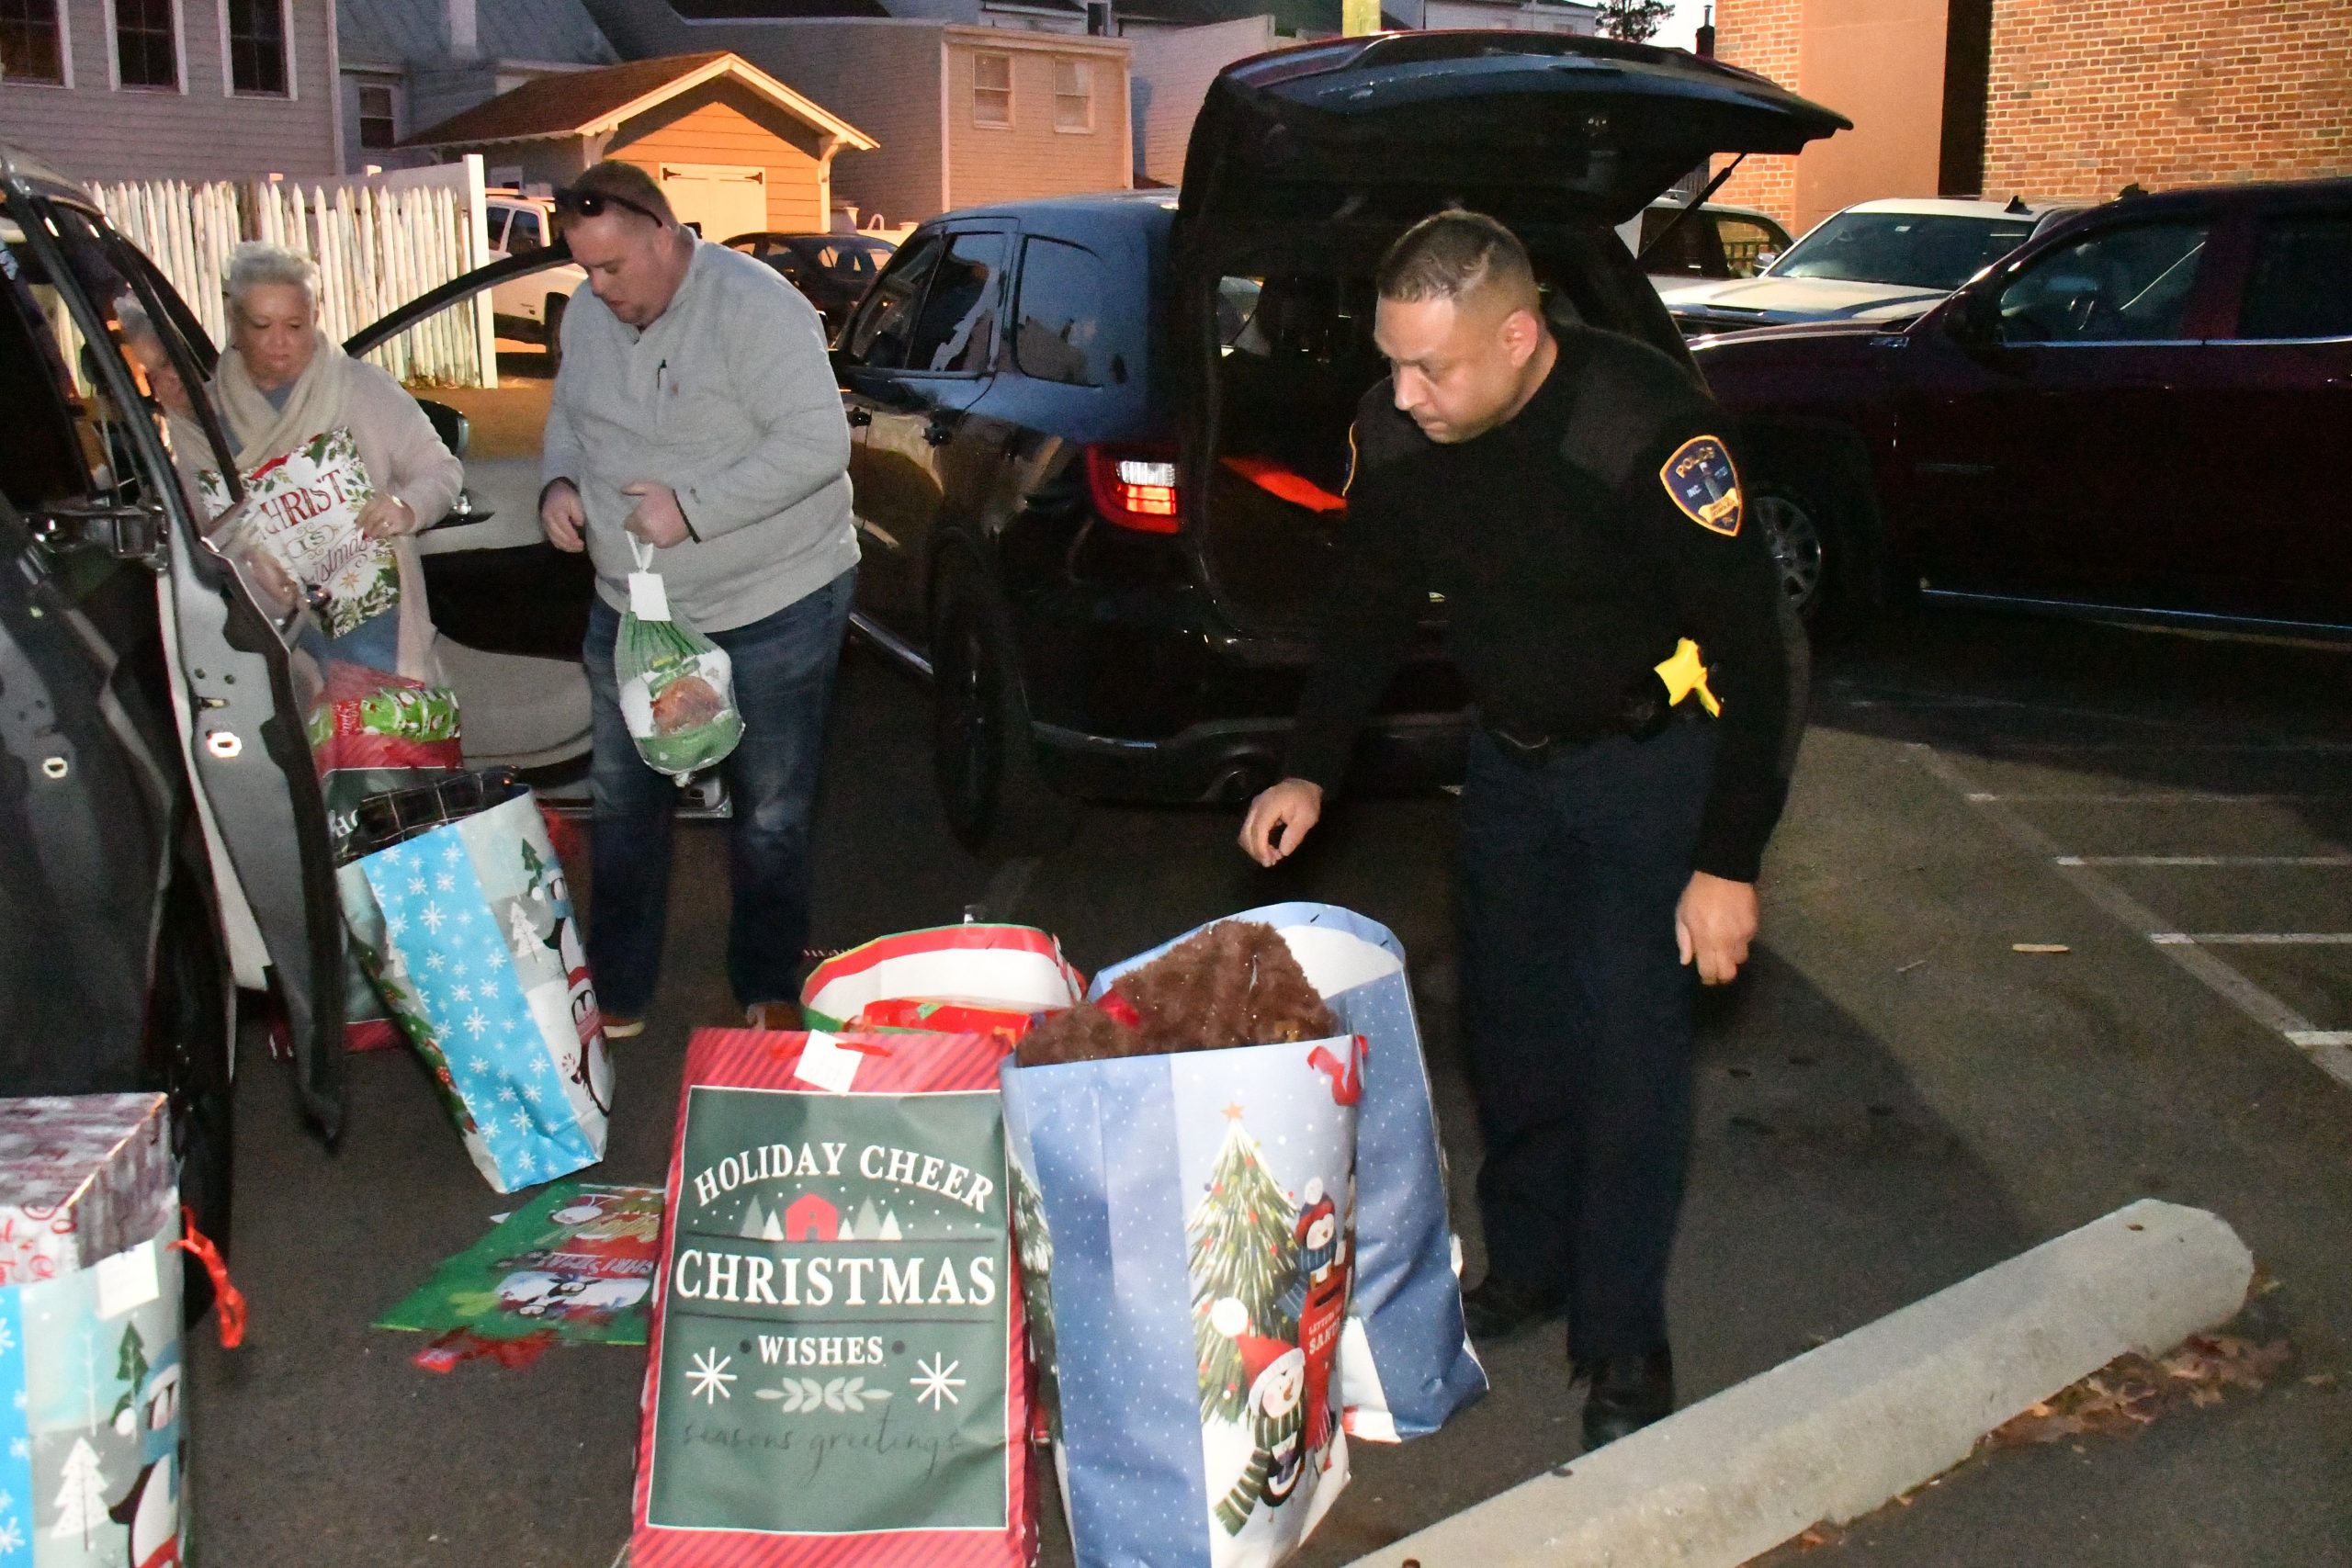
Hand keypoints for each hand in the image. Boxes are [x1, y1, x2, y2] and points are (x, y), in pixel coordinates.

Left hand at [355, 493, 417, 538]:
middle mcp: (385, 506)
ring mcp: (393, 515)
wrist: (413, 508)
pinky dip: (382, 535)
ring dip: (373, 533)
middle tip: (365, 534)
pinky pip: (387, 532)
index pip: (366, 510)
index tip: (357, 528)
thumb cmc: (393, 507)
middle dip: (367, 528)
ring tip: (372, 536)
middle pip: (371, 519)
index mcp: (379, 499)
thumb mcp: (381, 504)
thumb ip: (371, 510)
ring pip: (378, 527)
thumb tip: (357, 522)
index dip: (360, 520)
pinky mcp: (399, 524)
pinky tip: (381, 536)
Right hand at [541, 479, 585, 552]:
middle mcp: (548, 519)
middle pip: (557, 534)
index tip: (579, 540)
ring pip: (555, 540)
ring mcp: (546, 525)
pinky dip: (563, 546)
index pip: (562, 524)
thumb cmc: (566, 496)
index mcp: (555, 510)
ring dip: (567, 546)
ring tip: (579, 548)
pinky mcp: (547, 530)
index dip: (570, 533)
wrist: (553, 493)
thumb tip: (579, 524)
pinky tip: (572, 548)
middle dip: (570, 542)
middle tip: (582, 546)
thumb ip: (577, 511)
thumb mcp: (574, 499)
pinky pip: (554, 541)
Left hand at [622, 481, 689, 547]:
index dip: (632, 520)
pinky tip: (666, 530)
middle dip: (641, 527)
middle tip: (650, 520)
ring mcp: (655, 540)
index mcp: (639, 519)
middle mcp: (644, 532)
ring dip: (650, 534)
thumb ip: (634, 488)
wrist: (690, 510)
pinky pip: (658, 543)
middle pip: (637, 533)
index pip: (627, 525)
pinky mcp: (665, 545)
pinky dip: (660, 538)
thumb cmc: (668, 498)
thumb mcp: (651, 488)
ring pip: (647, 540)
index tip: (638, 515)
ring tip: (658, 526)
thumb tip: (622, 490)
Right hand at [1239, 779, 1323, 866]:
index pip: (1258, 829)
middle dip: (1256, 851)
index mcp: (1270, 805)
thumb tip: (1283, 852)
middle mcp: (1256, 806)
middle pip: (1247, 833)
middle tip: (1271, 862)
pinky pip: (1247, 831)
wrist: (1302, 785)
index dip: (1261, 848)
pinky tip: (1266, 849)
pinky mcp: (1253, 812)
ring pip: (1244, 834)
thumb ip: (1295, 834)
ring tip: (1270, 857)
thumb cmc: (1306, 801)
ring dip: (1254, 848)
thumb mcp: (1308, 817)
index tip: (1269, 862)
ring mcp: (1253, 808)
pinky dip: (1253, 843)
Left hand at [1675, 871, 1758, 985]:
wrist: (1724, 873)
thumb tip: (1686, 961)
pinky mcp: (1754, 926)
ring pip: (1741, 959)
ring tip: (1724, 948)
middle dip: (1722, 975)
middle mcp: (1726, 943)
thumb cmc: (1698, 894)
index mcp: (1706, 941)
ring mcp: (1743, 935)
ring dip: (1732, 958)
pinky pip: (1748, 942)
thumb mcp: (1682, 914)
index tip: (1706, 979)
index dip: (1708, 979)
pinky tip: (1733, 930)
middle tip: (1717, 969)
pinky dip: (1741, 941)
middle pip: (1729, 973)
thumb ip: (1684, 940)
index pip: (1710, 972)